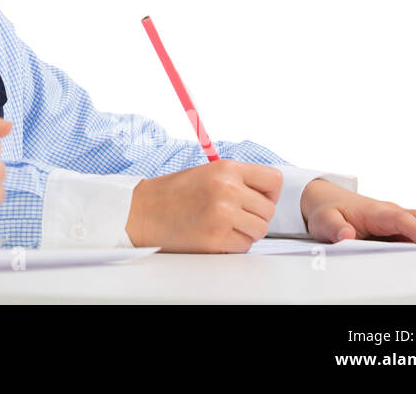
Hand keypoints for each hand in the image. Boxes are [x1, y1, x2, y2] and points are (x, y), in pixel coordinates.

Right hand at [125, 160, 283, 252]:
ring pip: (259, 231)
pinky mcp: (216, 239)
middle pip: (268, 211)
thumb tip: (266, 197)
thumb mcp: (206, 173)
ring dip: (245, 233)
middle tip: (232, 217)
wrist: (141, 211)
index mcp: (226, 169)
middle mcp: (228, 189)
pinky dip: (232, 245)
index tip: (257, 200)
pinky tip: (213, 236)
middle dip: (254, 217)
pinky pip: (243, 247)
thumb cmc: (172, 193)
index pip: (274, 180)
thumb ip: (237, 181)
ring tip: (222, 226)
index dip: (268, 194)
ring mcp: (223, 215)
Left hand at [300, 179, 415, 246]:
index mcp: (375, 211)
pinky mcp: (408, 227)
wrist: (328, 201)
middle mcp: (394, 213)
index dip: (412, 229)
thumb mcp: (324, 221)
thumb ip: (335, 228)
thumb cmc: (328, 212)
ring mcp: (403, 219)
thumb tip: (346, 234)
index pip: (397, 219)